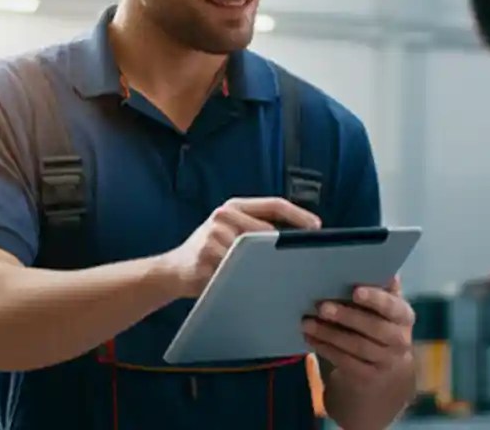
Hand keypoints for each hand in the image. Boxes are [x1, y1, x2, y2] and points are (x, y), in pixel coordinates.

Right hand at [165, 197, 320, 296]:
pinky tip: (258, 285)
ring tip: (283, 276)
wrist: (172, 271)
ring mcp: (214, 236)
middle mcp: (224, 216)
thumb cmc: (209, 251)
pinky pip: (238, 270)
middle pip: (269, 231)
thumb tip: (297, 238)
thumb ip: (255, 228)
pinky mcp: (207, 258)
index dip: (299, 215)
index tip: (318, 227)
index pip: (274, 204)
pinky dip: (250, 278)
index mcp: (234, 206)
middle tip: (307, 259)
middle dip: (287, 247)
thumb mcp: (229, 230)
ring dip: (270, 266)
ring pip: (256, 252)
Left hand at [302, 276, 415, 382]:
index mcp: (403, 316)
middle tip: (322, 306)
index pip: (393, 307)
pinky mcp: (368, 377)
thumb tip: (367, 260)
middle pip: (374, 328)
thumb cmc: (378, 324)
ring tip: (307, 322)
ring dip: (329, 333)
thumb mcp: (383, 307)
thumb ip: (378, 287)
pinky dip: (325, 348)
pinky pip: (345, 361)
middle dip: (346, 316)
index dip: (376, 299)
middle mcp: (400, 340)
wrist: (385, 370)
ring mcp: (385, 361)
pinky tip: (310, 337)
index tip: (355, 291)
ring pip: (356, 346)